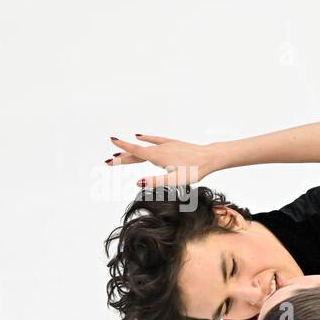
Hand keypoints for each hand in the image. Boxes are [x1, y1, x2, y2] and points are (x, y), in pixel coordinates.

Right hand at [104, 133, 220, 188]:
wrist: (210, 157)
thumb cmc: (195, 171)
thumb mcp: (175, 181)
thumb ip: (156, 182)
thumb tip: (138, 183)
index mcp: (157, 157)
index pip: (135, 153)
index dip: (122, 150)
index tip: (110, 144)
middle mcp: (159, 149)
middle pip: (137, 152)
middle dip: (122, 156)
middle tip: (108, 161)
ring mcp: (166, 145)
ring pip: (144, 147)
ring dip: (132, 149)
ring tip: (120, 152)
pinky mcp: (173, 143)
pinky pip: (155, 140)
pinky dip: (146, 138)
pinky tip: (140, 136)